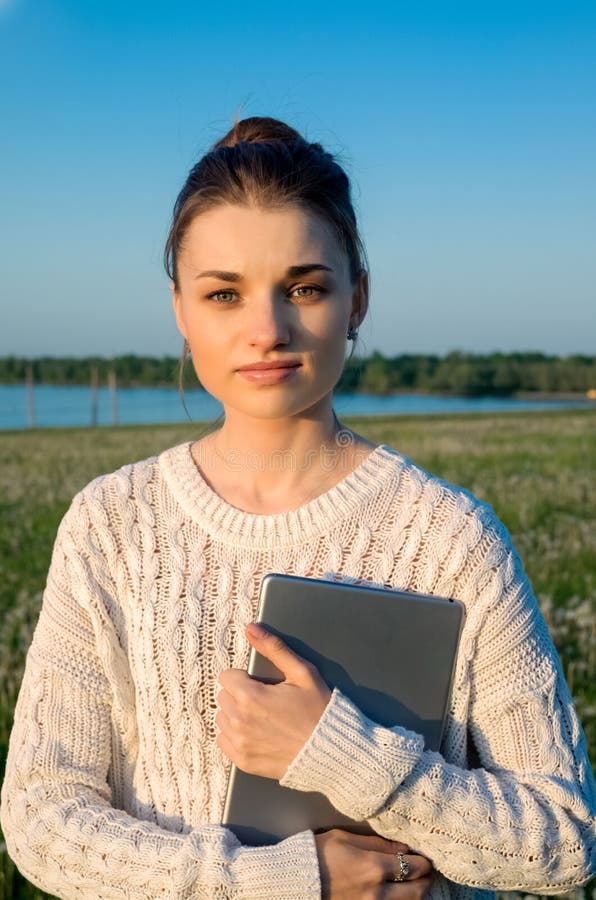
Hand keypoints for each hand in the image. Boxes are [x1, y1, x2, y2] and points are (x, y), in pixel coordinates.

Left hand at [216, 623, 331, 778]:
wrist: (330, 750)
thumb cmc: (318, 709)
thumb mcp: (301, 672)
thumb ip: (274, 648)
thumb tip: (251, 627)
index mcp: (250, 696)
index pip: (227, 677)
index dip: (244, 677)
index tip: (261, 684)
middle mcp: (239, 720)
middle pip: (223, 696)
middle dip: (240, 694)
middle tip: (265, 700)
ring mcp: (240, 743)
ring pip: (222, 718)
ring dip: (236, 714)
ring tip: (262, 717)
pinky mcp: (243, 761)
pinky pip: (224, 741)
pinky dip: (235, 736)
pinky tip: (257, 733)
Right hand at [315, 830, 432, 899]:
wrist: (296, 880)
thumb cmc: (319, 853)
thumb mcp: (346, 838)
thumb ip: (378, 843)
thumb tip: (404, 847)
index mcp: (374, 868)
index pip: (414, 867)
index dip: (424, 861)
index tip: (424, 855)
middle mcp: (377, 893)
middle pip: (417, 891)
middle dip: (425, 879)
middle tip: (426, 870)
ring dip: (415, 894)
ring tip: (415, 882)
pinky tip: (398, 894)